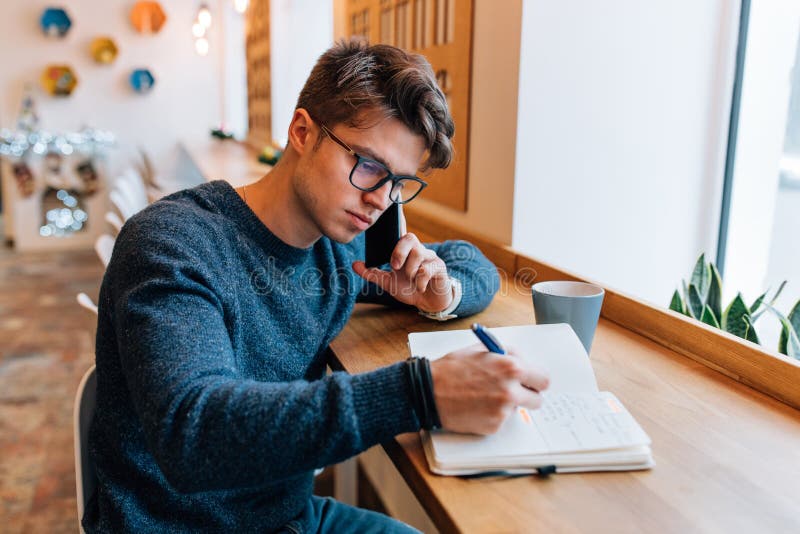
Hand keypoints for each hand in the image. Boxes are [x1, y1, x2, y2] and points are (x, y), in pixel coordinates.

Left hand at [352, 232, 453, 312]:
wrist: (429, 303)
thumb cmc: (410, 289)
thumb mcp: (388, 283)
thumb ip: (372, 274)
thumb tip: (354, 264)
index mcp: (405, 251)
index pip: (400, 232)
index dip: (397, 224)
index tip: (389, 223)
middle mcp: (418, 250)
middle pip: (410, 237)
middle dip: (399, 251)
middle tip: (394, 267)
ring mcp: (430, 257)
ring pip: (419, 253)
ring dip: (410, 270)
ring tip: (410, 280)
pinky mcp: (439, 268)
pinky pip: (427, 269)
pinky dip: (419, 281)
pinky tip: (420, 287)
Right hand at [429, 344, 549, 434]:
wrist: (428, 390)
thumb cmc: (452, 368)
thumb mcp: (482, 350)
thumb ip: (507, 355)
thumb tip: (523, 362)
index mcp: (512, 368)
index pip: (544, 379)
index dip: (536, 380)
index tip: (531, 382)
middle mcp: (511, 391)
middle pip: (537, 400)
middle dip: (528, 395)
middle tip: (514, 392)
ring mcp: (502, 411)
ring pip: (517, 410)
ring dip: (507, 405)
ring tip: (484, 396)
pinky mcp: (493, 426)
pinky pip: (501, 420)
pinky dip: (492, 415)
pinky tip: (475, 406)